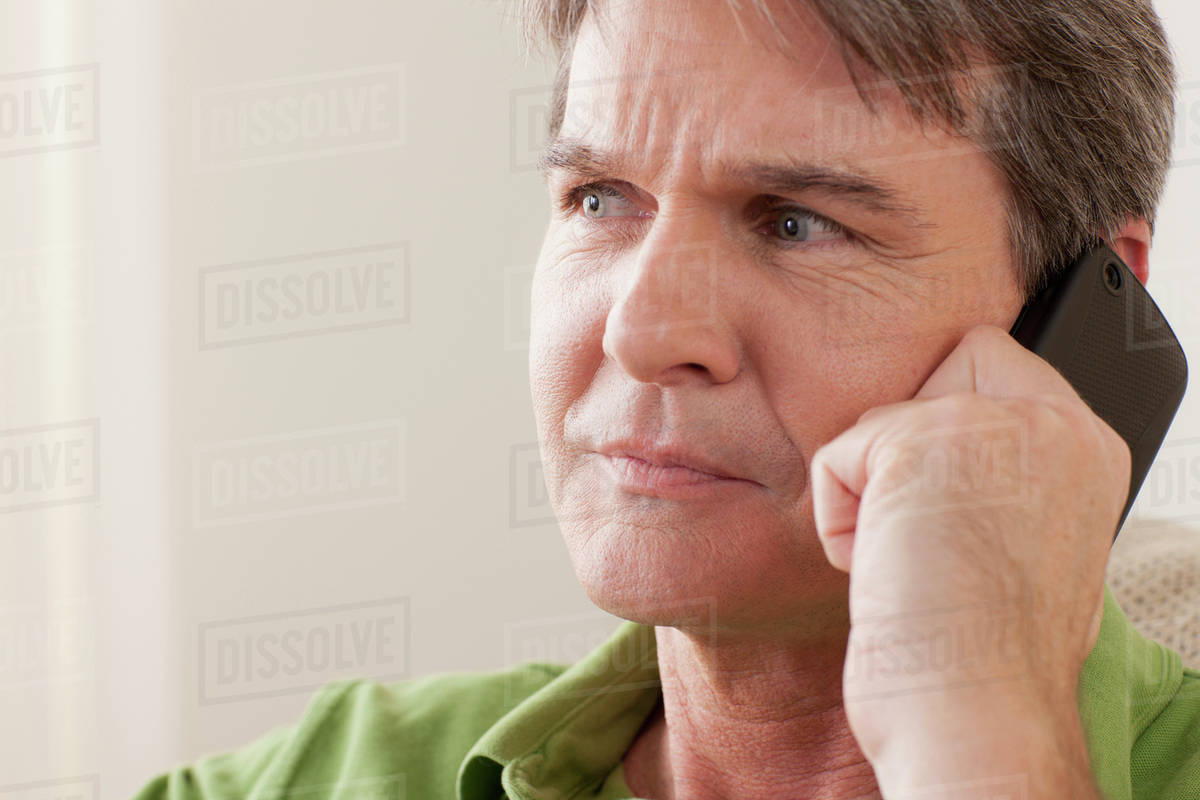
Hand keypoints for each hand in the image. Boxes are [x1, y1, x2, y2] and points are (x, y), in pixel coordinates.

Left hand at [810, 324, 1129, 796]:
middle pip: (936, 370)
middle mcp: (1052, 423)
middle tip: (926, 532)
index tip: (939, 486)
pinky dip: (839, 521)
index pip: (995, 362)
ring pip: (878, 422)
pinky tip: (881, 569)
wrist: (977, 714)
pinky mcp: (917, 444)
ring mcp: (989, 425)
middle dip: (906, 450)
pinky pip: (835, 459)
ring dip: (872, 499)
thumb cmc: (990, 649)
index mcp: (1086, 447)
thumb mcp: (1026, 540)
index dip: (949, 410)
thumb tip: (935, 452)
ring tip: (915, 563)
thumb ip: (1000, 472)